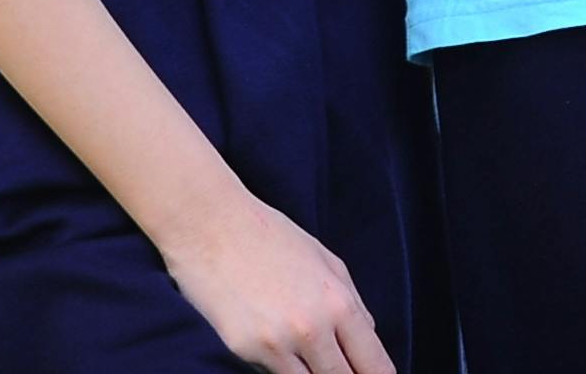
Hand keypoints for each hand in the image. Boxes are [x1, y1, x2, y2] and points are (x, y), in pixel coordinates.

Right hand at [157, 186, 392, 373]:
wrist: (211, 225)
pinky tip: (282, 357)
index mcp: (339, 302)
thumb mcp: (325, 260)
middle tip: (343, 372)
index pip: (374, 362)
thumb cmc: (269, 236)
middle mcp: (313, 328)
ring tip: (313, 364)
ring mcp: (278, 343)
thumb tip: (368, 334)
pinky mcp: (245, 350)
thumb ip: (351, 301)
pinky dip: (284, 370)